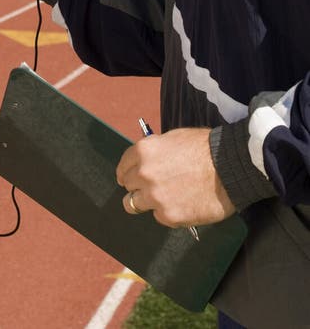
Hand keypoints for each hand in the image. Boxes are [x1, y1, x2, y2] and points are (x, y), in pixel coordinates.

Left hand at [116, 127, 235, 226]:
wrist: (230, 166)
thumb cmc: (206, 148)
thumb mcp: (174, 139)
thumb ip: (155, 152)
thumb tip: (145, 162)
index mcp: (144, 151)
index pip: (123, 166)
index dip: (128, 172)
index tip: (129, 178)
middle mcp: (144, 174)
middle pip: (128, 186)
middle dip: (138, 186)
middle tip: (150, 188)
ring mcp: (155, 196)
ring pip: (135, 204)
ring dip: (146, 202)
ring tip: (160, 200)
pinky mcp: (168, 216)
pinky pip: (159, 216)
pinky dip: (168, 212)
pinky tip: (182, 204)